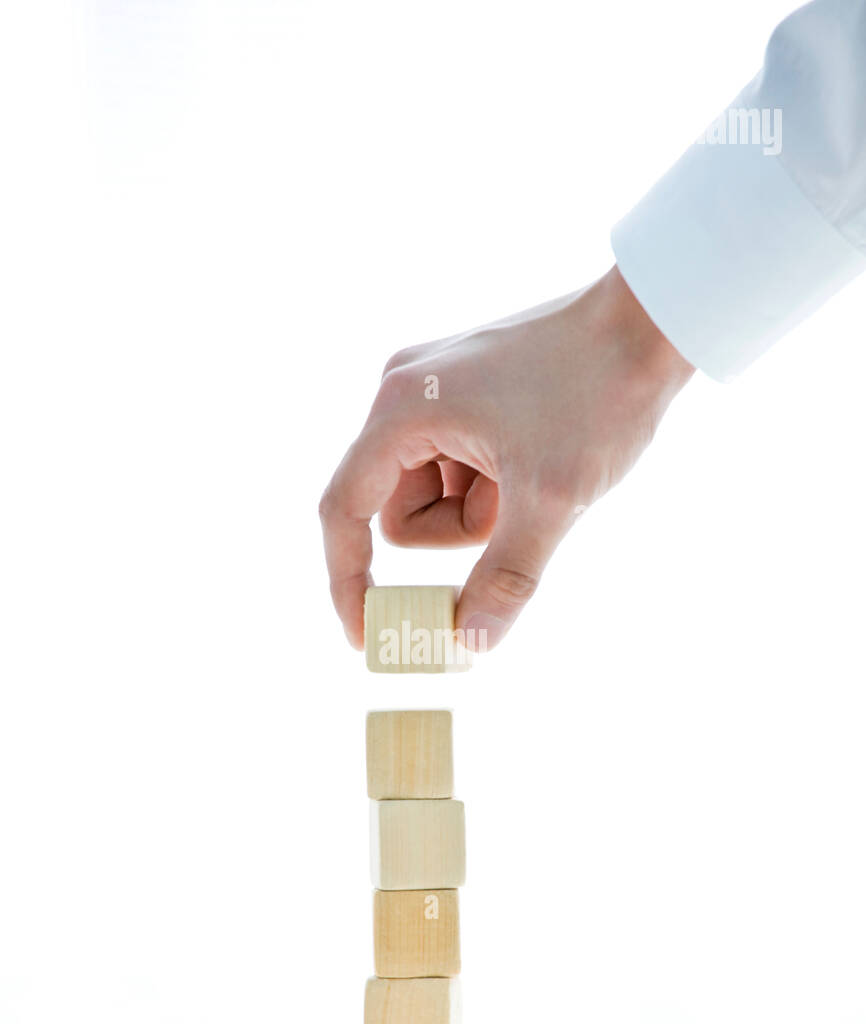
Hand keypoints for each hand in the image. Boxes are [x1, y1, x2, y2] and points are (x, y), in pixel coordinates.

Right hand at [319, 265, 693, 650]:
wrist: (653, 324)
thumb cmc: (600, 394)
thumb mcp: (553, 499)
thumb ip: (506, 577)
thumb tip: (471, 646)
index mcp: (403, 409)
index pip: (344, 512)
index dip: (347, 581)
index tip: (366, 637)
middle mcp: (405, 395)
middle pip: (402, 514)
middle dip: (462, 531)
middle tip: (521, 508)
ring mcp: (436, 393)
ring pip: (436, 499)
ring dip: (485, 510)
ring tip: (540, 474)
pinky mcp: (467, 396)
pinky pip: (461, 471)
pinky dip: (498, 484)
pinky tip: (543, 457)